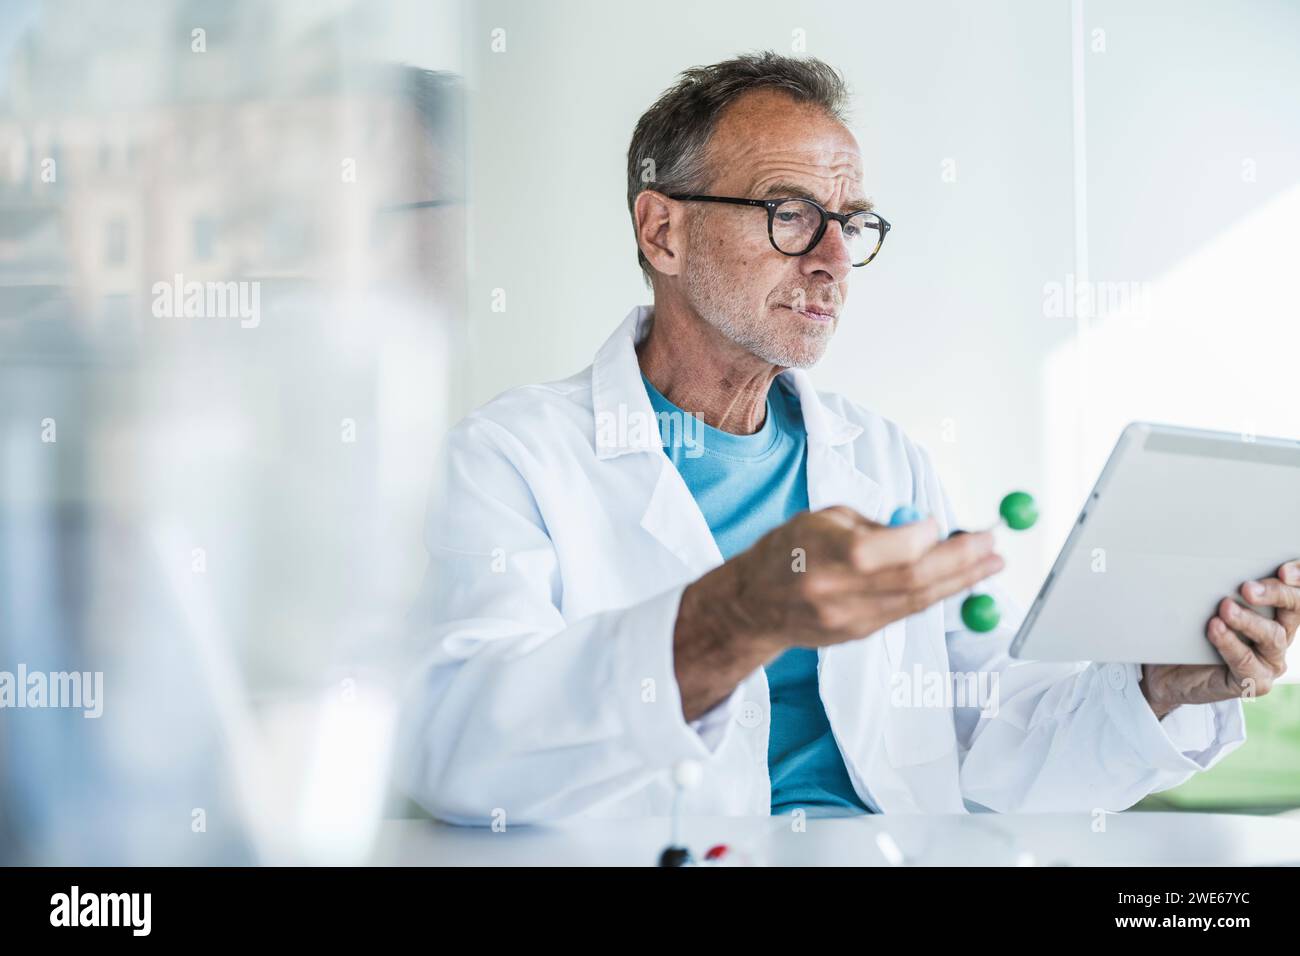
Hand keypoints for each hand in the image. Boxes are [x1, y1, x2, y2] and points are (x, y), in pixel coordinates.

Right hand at [673, 506, 1004, 718]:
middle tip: (993, 544)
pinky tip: (957, 580)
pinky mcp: (859, 635)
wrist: (752, 605)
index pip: (891, 548)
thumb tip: (926, 528)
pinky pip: (906, 613)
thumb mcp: (822, 518)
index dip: (927, 537)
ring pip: (917, 600)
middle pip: (914, 577)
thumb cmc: (786, 551)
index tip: (946, 524)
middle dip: (961, 560)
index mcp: (826, 553)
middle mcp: (838, 591)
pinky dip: (935, 595)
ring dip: (960, 580)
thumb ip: (873, 524)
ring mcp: (850, 618)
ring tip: (992, 562)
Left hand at [1141, 560, 1299, 718]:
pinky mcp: (1255, 682)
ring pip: (1272, 636)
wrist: (1169, 671)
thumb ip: (1220, 586)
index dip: (1298, 577)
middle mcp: (1281, 633)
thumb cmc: (1190, 629)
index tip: (1283, 570)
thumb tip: (1211, 562)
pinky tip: (1215, 629)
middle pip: (1293, 609)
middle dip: (1275, 594)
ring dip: (1248, 620)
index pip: (1296, 591)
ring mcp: (1271, 660)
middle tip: (1247, 588)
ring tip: (1225, 608)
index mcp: (1277, 610)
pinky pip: (1247, 663)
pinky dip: (1230, 644)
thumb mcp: (1206, 602)